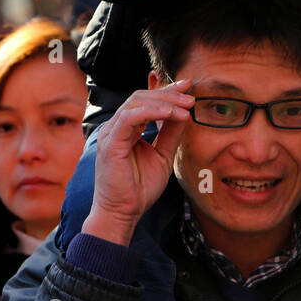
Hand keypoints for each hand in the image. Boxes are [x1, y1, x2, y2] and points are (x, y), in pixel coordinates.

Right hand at [82, 81, 193, 246]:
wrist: (124, 214)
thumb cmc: (140, 189)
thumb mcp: (163, 156)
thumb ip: (171, 133)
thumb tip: (185, 112)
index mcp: (126, 128)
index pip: (145, 100)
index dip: (167, 91)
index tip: (188, 87)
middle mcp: (116, 126)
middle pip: (141, 97)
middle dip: (168, 94)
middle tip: (191, 97)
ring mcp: (110, 132)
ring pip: (136, 102)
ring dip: (164, 102)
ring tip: (185, 107)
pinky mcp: (110, 142)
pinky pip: (129, 117)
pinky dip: (150, 112)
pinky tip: (169, 113)